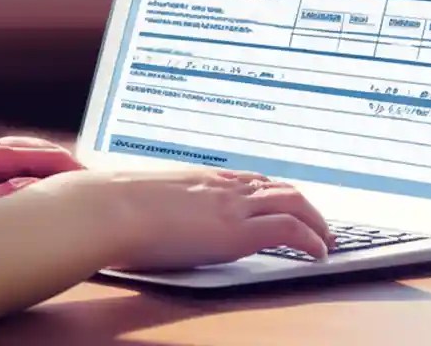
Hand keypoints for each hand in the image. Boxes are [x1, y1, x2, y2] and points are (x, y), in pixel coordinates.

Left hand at [0, 136, 83, 202]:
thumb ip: (2, 196)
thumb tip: (38, 191)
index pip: (39, 155)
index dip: (68, 166)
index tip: (91, 178)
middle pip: (31, 152)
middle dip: (60, 164)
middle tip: (85, 180)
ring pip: (15, 159)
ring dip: (40, 169)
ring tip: (60, 184)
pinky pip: (0, 169)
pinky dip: (20, 176)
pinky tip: (18, 192)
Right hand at [31, 167, 335, 270]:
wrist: (103, 210)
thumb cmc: (105, 209)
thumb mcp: (131, 201)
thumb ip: (144, 204)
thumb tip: (124, 215)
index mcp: (196, 178)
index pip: (247, 178)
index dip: (270, 191)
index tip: (280, 201)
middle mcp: (220, 185)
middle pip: (277, 186)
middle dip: (302, 203)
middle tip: (315, 222)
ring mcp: (231, 205)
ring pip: (293, 201)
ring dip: (316, 220)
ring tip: (327, 239)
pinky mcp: (238, 230)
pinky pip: (291, 229)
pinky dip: (312, 238)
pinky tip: (320, 252)